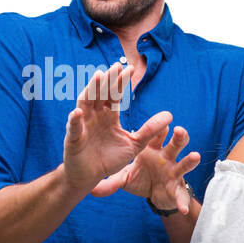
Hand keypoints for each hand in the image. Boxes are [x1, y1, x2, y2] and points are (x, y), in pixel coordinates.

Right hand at [62, 61, 171, 193]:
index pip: (115, 95)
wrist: (92, 176)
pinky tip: (77, 112)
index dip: (121, 82)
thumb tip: (170, 115)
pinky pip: (73, 128)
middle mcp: (94, 115)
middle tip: (116, 66)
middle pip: (101, 93)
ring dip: (91, 90)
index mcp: (109, 115)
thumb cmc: (111, 158)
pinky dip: (74, 120)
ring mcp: (82, 125)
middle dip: (108, 80)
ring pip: (85, 103)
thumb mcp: (135, 144)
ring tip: (97, 77)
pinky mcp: (73, 139)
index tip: (131, 69)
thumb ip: (150, 130)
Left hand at [93, 124, 200, 211]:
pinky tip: (183, 208)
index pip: (157, 135)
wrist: (153, 194)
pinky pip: (181, 195)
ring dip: (190, 161)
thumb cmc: (140, 178)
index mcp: (152, 150)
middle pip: (175, 143)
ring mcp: (174, 172)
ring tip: (194, 157)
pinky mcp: (177, 188)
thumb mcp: (124, 177)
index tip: (164, 121)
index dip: (160, 128)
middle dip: (179, 136)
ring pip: (185, 163)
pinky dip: (182, 202)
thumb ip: (110, 180)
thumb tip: (90, 188)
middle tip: (178, 130)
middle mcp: (166, 157)